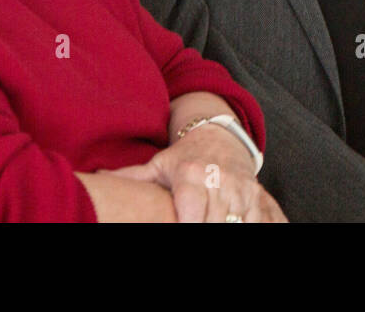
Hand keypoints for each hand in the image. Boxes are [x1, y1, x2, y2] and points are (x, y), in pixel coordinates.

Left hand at [119, 125, 286, 222]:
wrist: (220, 135)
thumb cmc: (185, 157)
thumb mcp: (158, 164)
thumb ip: (132, 178)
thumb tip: (95, 177)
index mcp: (192, 176)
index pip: (192, 211)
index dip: (189, 224)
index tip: (184, 228)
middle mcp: (220, 181)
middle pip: (218, 221)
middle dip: (212, 228)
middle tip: (202, 229)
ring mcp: (243, 189)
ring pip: (244, 220)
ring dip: (238, 227)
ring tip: (228, 230)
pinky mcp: (260, 195)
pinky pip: (269, 216)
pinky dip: (268, 224)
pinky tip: (259, 228)